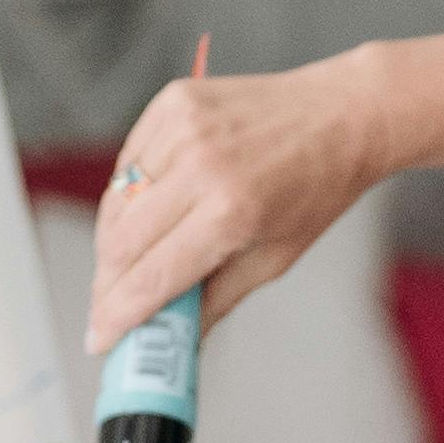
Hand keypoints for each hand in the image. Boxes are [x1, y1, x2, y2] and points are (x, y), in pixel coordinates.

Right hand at [86, 50, 389, 351]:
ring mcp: (183, 128)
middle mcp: (201, 165)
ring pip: (117, 202)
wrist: (343, 114)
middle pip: (121, 242)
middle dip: (106, 284)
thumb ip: (214, 300)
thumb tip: (171, 340)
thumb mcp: (273, 258)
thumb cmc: (315, 190)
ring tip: (123, 267)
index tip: (100, 340)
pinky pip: (129, 162)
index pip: (152, 276)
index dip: (118, 315)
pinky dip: (127, 195)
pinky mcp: (174, 101)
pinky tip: (143, 215)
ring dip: (113, 242)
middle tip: (107, 308)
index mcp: (231, 212)